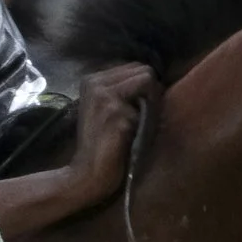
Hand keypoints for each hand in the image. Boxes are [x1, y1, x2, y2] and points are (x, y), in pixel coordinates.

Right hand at [59, 64, 159, 206]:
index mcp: (92, 79)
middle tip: (140, 117)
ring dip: (150, 105)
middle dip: (150, 92)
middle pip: (145, 70)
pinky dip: (147, 123)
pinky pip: (149, 107)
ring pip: (149, 82)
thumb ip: (122, 90)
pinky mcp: (116, 114)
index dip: (145, 87)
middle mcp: (96, 83)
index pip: (136, 67)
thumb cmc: (101, 144)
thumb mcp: (105, 109)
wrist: (87, 174)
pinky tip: (132, 137)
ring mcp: (105, 97)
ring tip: (136, 125)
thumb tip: (154, 79)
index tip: (137, 108)